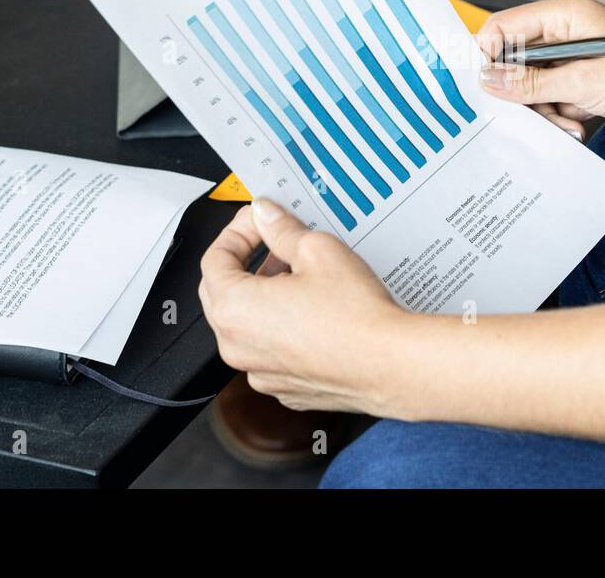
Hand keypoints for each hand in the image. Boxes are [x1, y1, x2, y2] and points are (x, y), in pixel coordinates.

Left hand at [198, 199, 407, 412]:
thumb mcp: (317, 250)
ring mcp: (260, 372)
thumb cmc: (355, 316)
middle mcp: (237, 347)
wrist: (389, 365)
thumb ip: (281, 229)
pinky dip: (281, 328)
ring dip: (264, 296)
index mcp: (234, 310)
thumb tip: (266, 216)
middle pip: (223, 293)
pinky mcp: (286, 387)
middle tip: (275, 243)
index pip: (214, 259)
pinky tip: (313, 311)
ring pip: (247, 325)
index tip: (259, 222)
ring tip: (301, 276)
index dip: (237, 232)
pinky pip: (270, 350)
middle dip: (246, 263)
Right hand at [476, 0, 604, 135]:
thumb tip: (488, 79)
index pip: (503, 28)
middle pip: (517, 62)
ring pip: (536, 85)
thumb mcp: (583, 82)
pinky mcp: (587, 78)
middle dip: (524, 94)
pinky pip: (556, 97)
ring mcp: (577, 56)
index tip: (486, 90)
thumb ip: (531, 82)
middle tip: (535, 115)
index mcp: (563, 14)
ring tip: (568, 125)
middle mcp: (566, 30)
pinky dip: (562, 114)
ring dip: (546, 110)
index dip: (490, 59)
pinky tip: (579, 126)